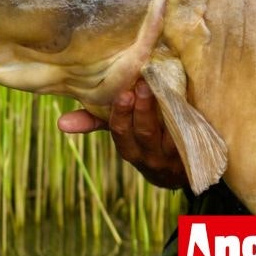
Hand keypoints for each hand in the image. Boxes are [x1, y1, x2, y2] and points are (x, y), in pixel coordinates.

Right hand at [57, 80, 187, 188]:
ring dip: (167, 110)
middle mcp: (150, 154)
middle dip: (143, 109)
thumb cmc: (145, 142)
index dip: (121, 114)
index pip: (121, 132)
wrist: (181, 170)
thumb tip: (61, 123)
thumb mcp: (123, 134)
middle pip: (144, 132)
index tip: (122, 94)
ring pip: (169, 132)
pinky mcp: (194, 149)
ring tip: (165, 87)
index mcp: (130, 149)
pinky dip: (189, 115)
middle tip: (143, 84)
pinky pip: (192, 133)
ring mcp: (174, 153)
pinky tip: (186, 97)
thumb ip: (96, 123)